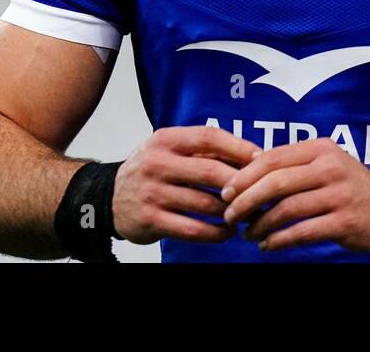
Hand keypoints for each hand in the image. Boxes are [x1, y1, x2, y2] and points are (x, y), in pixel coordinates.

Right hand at [113, 126, 261, 244]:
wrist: (108, 198)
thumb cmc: (151, 170)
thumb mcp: (168, 149)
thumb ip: (202, 150)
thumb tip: (251, 156)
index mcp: (165, 140)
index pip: (209, 137)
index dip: (238, 147)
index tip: (261, 158)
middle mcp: (157, 163)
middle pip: (211, 172)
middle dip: (241, 185)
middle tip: (262, 193)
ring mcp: (153, 193)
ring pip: (205, 204)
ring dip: (233, 212)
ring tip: (249, 214)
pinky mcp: (151, 220)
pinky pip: (193, 229)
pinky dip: (216, 233)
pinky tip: (227, 232)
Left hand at [221, 137, 369, 252]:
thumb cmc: (346, 184)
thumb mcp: (324, 162)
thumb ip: (291, 164)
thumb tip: (246, 170)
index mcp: (320, 149)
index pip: (272, 158)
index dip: (244, 176)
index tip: (226, 191)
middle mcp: (330, 168)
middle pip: (276, 183)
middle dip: (246, 201)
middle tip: (230, 214)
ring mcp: (339, 195)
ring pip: (287, 209)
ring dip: (261, 224)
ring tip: (249, 233)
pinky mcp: (345, 222)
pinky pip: (303, 232)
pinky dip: (279, 240)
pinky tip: (268, 245)